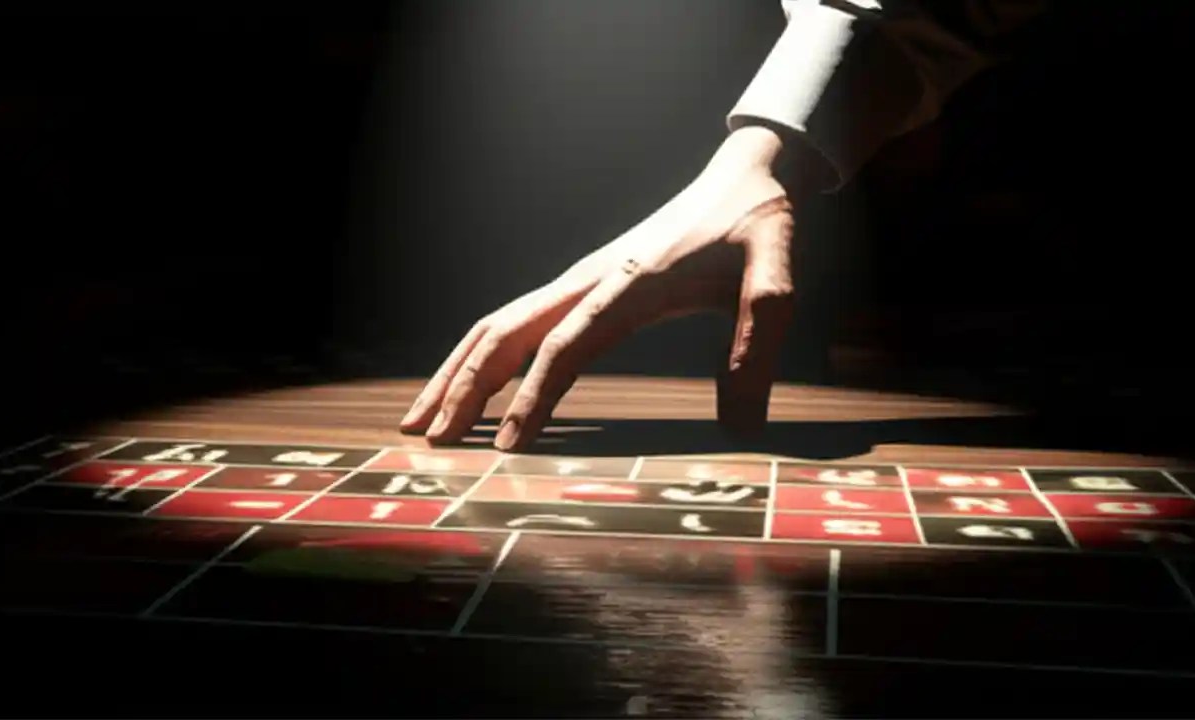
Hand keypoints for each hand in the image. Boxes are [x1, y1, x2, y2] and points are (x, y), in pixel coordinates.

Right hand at [400, 126, 818, 450]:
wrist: (743, 177)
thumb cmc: (757, 227)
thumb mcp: (774, 281)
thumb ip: (757, 346)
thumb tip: (740, 426)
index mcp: (630, 284)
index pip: (566, 347)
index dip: (533, 398)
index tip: (506, 447)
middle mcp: (590, 280)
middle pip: (506, 334)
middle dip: (462, 387)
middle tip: (426, 439)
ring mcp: (579, 281)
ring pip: (498, 326)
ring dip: (457, 371)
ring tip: (421, 420)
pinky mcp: (582, 287)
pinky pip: (518, 325)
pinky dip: (483, 358)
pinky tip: (472, 391)